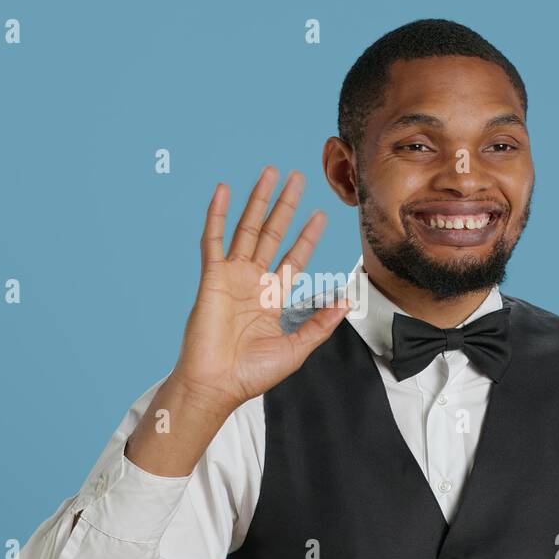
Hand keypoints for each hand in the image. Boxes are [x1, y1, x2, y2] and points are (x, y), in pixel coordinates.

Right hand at [172, 166, 349, 412]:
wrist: (217, 384)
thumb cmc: (251, 374)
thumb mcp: (297, 348)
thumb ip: (321, 323)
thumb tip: (347, 300)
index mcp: (272, 298)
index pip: (293, 258)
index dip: (307, 236)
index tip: (321, 214)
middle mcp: (252, 282)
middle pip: (272, 233)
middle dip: (285, 206)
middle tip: (298, 179)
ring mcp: (231, 276)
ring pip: (247, 229)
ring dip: (258, 200)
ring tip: (270, 174)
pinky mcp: (211, 277)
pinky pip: (213, 239)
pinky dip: (217, 214)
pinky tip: (224, 191)